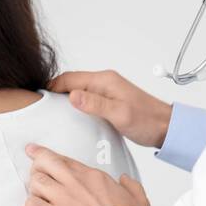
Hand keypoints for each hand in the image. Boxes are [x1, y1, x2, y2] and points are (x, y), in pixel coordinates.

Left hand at [23, 144, 150, 205]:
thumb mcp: (137, 198)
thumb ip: (130, 185)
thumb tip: (125, 179)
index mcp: (90, 176)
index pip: (61, 159)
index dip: (43, 154)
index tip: (32, 151)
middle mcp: (73, 182)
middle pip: (43, 163)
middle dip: (35, 168)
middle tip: (34, 177)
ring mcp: (61, 198)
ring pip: (35, 183)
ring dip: (34, 194)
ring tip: (41, 205)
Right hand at [49, 70, 172, 147]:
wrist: (165, 127)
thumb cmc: (146, 120)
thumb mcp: (119, 114)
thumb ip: (95, 104)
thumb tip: (72, 95)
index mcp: (105, 80)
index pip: (70, 78)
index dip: (53, 87)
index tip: (39, 99)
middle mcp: (104, 82)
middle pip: (72, 82)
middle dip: (56, 93)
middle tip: (42, 108)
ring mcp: (107, 91)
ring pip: (79, 91)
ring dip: (66, 99)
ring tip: (53, 113)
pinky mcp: (109, 101)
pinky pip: (87, 99)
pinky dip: (77, 105)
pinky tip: (73, 117)